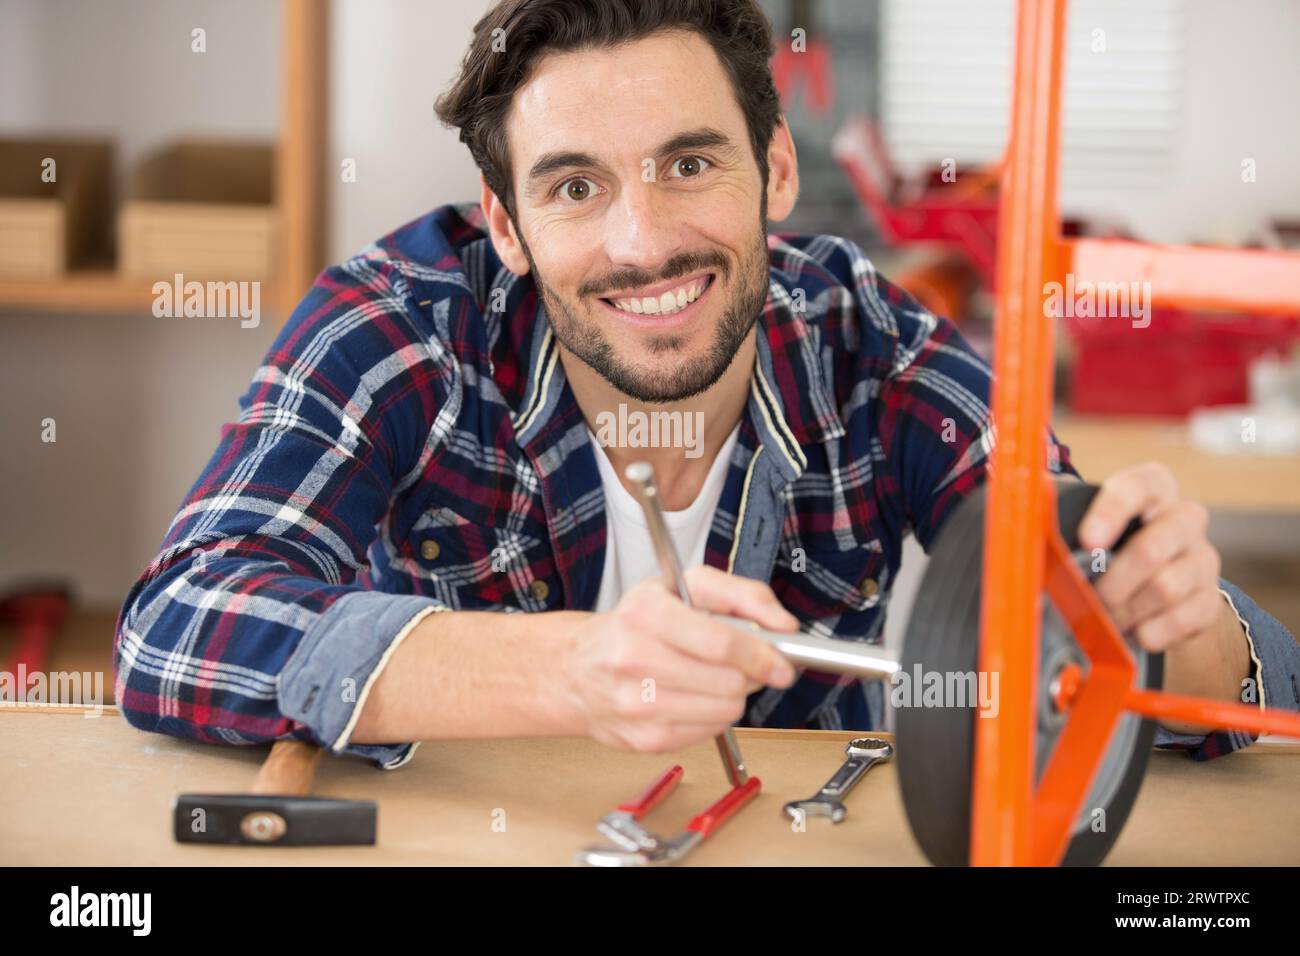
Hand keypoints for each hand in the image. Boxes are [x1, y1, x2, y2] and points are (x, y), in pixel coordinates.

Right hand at [564, 565, 798, 752]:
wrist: (578, 668)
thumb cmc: (635, 624)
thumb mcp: (683, 586)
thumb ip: (742, 595)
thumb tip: (784, 624)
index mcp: (645, 613)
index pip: (722, 643)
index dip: (763, 655)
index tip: (782, 661)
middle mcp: (634, 657)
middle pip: (729, 681)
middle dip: (748, 673)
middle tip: (741, 664)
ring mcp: (636, 703)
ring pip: (724, 710)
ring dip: (731, 695)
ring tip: (710, 678)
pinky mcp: (643, 738)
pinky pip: (708, 731)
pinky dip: (711, 716)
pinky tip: (692, 698)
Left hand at [1077, 462, 1223, 652]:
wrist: (1152, 585)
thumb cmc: (1107, 546)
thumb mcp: (1083, 524)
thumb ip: (1058, 517)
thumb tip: (1021, 518)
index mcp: (1152, 489)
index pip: (1140, 486)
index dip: (1112, 511)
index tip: (1086, 541)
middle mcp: (1185, 519)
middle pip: (1154, 547)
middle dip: (1112, 581)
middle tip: (1088, 599)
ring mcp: (1202, 559)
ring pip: (1167, 587)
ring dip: (1126, 611)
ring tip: (1104, 620)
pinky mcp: (1210, 598)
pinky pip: (1186, 618)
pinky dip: (1153, 632)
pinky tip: (1133, 633)